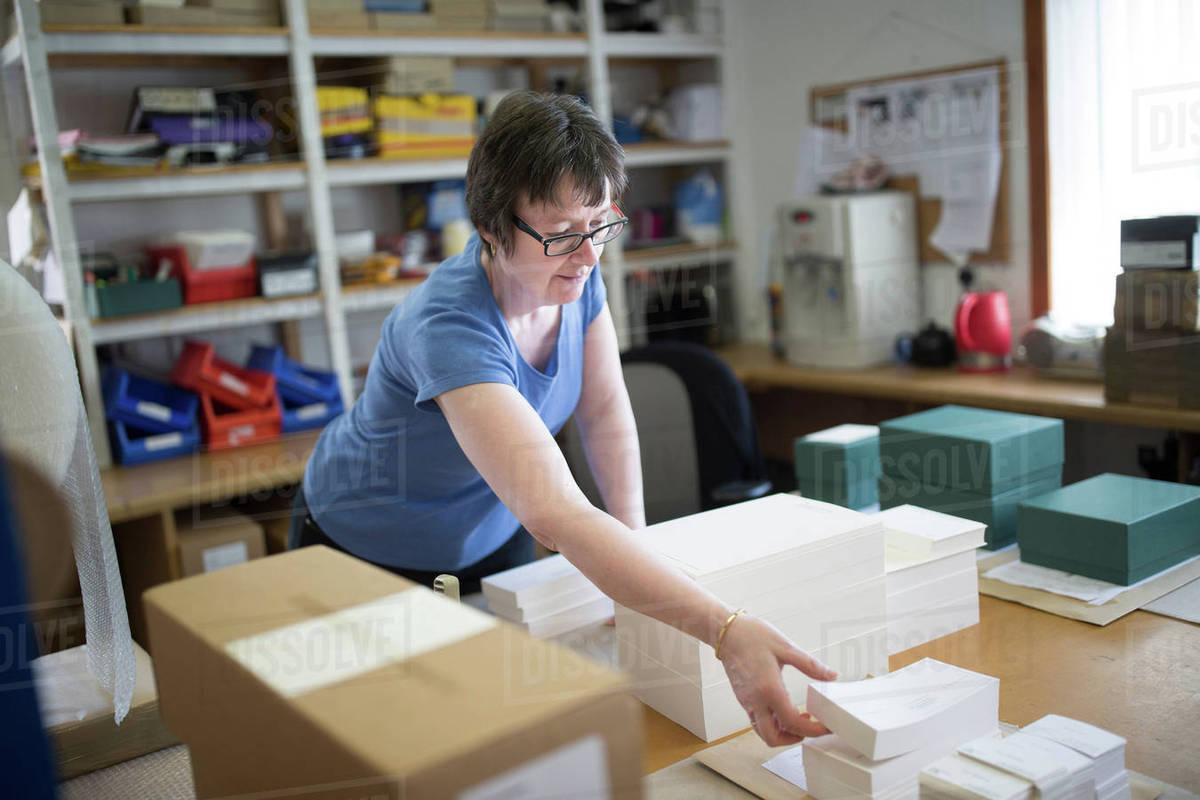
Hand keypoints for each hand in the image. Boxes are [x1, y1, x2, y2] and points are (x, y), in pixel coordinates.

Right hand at [717, 613, 837, 745]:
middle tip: (810, 726)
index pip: (793, 723)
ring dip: (782, 733)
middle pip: (774, 738)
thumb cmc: (752, 635)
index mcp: (769, 689)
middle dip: (795, 738)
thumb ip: (810, 664)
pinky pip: (757, 721)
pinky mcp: (743, 699)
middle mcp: (756, 701)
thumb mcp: (785, 647)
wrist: (726, 632)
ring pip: (763, 733)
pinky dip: (772, 724)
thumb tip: (831, 675)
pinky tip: (782, 708)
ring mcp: (747, 702)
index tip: (825, 727)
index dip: (813, 730)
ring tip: (797, 718)